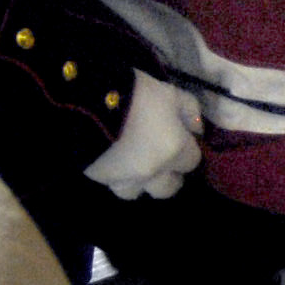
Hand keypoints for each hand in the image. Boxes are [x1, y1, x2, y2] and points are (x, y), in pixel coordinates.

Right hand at [82, 75, 203, 200]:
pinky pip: (112, 184)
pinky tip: (112, 159)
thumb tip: (196, 128)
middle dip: (168, 177)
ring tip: (132, 164)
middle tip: (161, 160)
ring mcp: (125, 179)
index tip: (180, 139)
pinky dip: (116, 175)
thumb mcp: (168, 92)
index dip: (187, 150)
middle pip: (168, 188)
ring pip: (137, 192)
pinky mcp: (99, 179)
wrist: (87, 103)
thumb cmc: (134, 93)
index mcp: (174, 150)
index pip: (192, 161)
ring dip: (139, 182)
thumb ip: (189, 110)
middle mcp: (154, 172)